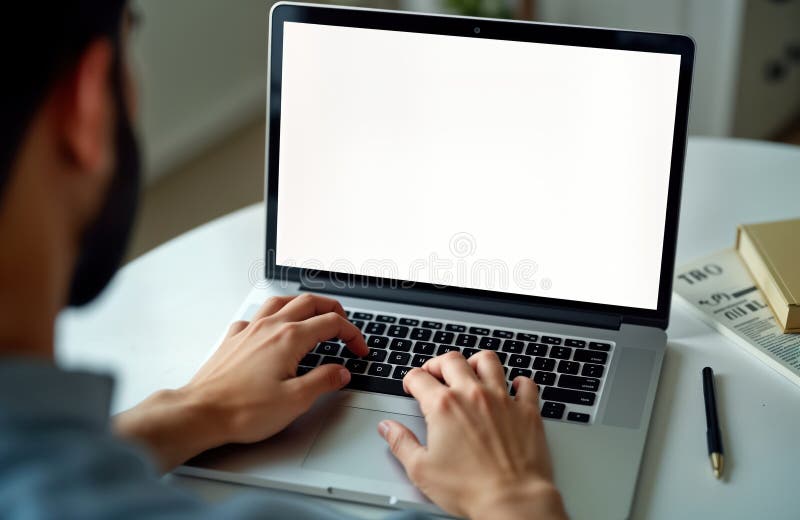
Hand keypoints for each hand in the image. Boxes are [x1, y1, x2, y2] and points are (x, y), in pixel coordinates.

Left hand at [114, 293, 366, 470]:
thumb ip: (324, 381)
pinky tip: (272, 327)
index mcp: (289, 338)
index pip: (331, 323)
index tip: (359, 349)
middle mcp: (270, 326)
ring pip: (281, 301)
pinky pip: (257, 316)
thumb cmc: (243, 410)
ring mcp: (250, 329)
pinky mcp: (234, 339)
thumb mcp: (296, 400)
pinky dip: (272, 315)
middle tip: (344, 324)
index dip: (352, 334)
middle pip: (309, 302)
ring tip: (313, 312)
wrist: (201, 412)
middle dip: (333, 309)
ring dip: (303, 303)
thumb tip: (341, 372)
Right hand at [378, 351, 566, 519]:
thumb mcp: (421, 470)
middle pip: (452, 360)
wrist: (512, 501)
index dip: (410, 379)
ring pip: (488, 361)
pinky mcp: (527, 410)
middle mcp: (473, 395)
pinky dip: (519, 382)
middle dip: (438, 363)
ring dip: (476, 362)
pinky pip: (526, 384)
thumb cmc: (469, 489)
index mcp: (444, 406)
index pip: (419, 377)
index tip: (411, 386)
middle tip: (435, 373)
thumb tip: (388, 428)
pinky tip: (513, 387)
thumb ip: (401, 443)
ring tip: (471, 370)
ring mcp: (502, 399)